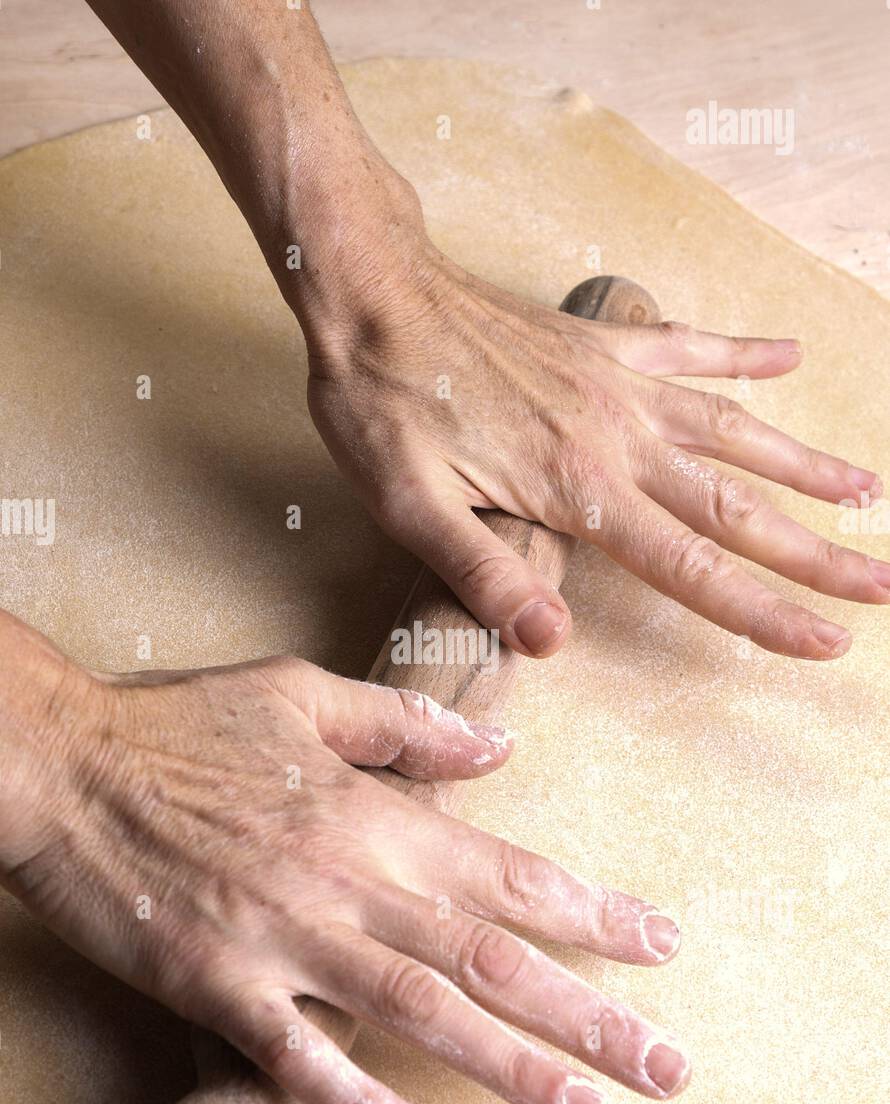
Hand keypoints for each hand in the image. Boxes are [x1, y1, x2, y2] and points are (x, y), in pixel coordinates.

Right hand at [2, 635, 688, 1103]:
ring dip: (510, 1067)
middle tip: (666, 1069)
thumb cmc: (184, 724)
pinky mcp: (221, 986)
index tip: (661, 947)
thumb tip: (499, 750)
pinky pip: (300, 1058)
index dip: (595, 915)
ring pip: (421, 1013)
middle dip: (589, 1017)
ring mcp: (287, 940)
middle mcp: (350, 883)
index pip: (510, 875)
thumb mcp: (303, 694)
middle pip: (491, 957)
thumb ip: (406, 725)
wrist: (68, 764)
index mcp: (376, 815)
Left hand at [305, 212, 887, 660]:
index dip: (763, 611)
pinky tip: (788, 355)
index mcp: (580, 489)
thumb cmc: (383, 406)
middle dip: (816, 552)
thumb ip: (486, 575)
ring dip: (803, 462)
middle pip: (739, 505)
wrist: (371, 294)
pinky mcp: (602, 342)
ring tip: (867, 489)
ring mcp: (618, 383)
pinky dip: (743, 352)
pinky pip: (690, 347)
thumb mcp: (409, 508)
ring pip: (734, 429)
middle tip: (884, 583)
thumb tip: (553, 644)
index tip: (826, 640)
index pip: (692, 567)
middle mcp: (618, 436)